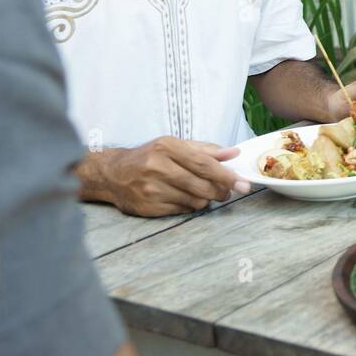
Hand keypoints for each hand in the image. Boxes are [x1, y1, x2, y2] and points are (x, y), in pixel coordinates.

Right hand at [84, 137, 248, 216]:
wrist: (112, 173)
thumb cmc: (149, 156)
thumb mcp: (175, 146)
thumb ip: (206, 150)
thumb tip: (234, 153)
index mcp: (167, 148)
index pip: (204, 164)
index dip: (226, 175)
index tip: (243, 184)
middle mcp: (158, 167)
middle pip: (201, 185)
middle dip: (221, 191)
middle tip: (226, 191)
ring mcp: (151, 189)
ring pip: (194, 200)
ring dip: (206, 199)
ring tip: (205, 193)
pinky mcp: (148, 207)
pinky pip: (182, 210)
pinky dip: (191, 206)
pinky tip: (187, 198)